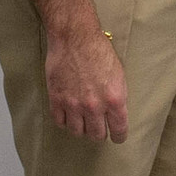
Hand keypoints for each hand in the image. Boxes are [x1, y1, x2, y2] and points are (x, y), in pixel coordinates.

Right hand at [44, 24, 128, 142]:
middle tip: (98, 127)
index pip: (119, 131)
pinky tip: (68, 114)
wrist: (75, 37)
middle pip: (96, 136)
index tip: (117, 137)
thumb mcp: (119, 75)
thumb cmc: (99, 51)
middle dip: (99, 133)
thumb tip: (116, 114)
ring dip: (81, 128)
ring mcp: (73, 105)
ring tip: (82, 121)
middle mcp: (94, 106)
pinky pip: (60, 122)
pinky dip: (65, 121)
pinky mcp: (56, 100)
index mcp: (114, 99)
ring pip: (77, 132)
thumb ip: (118, 97)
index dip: (119, 136)